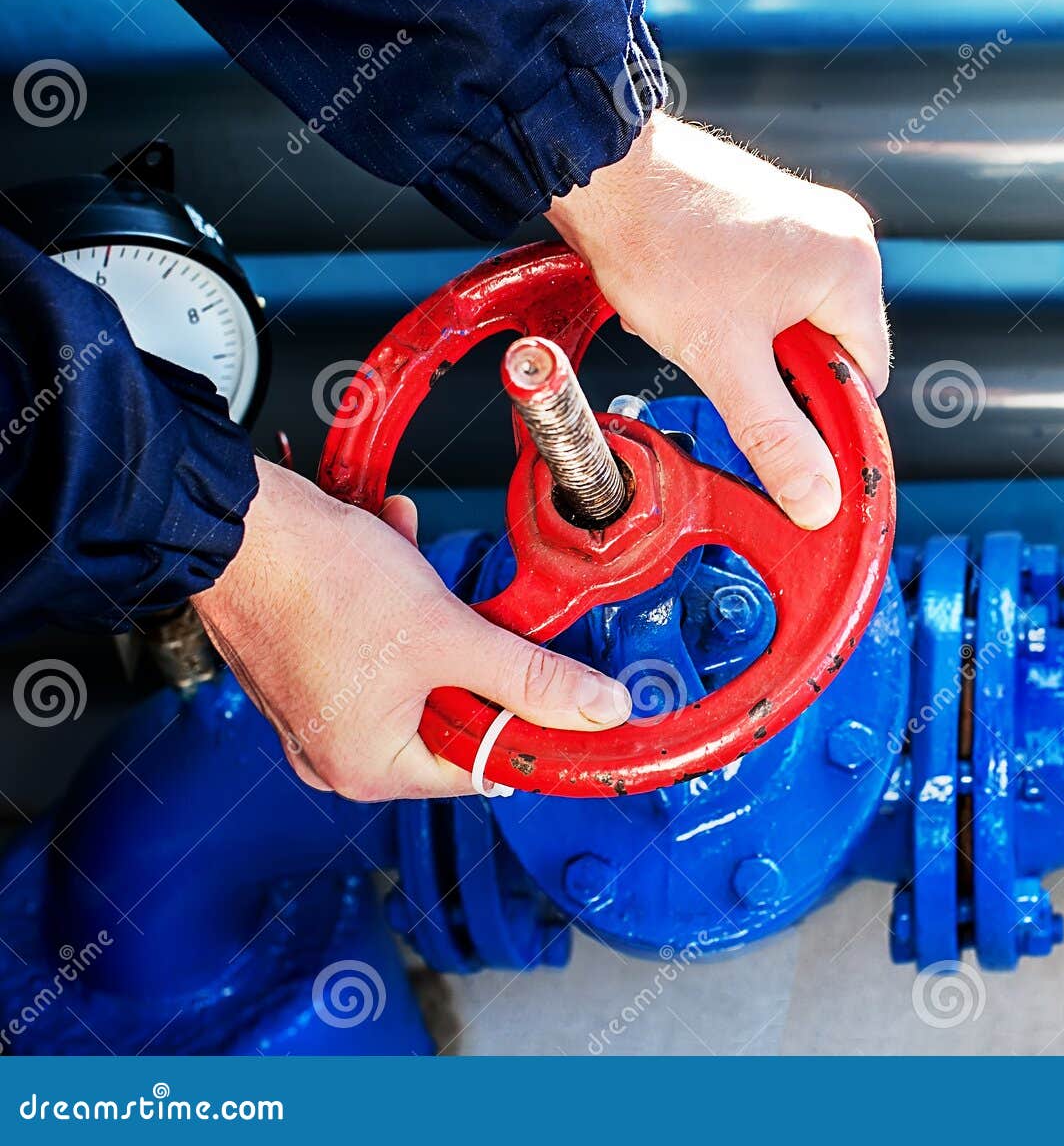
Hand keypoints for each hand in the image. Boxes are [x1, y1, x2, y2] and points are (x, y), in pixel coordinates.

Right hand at [192, 458, 631, 799]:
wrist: (237, 521)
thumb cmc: (317, 582)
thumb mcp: (449, 635)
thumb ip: (531, 678)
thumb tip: (600, 710)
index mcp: (369, 767)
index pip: (480, 766)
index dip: (525, 722)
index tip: (561, 686)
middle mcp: (337, 752)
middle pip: (452, 715)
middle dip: (470, 650)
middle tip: (469, 613)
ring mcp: (318, 711)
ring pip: (420, 668)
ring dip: (435, 615)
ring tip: (414, 571)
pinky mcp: (308, 665)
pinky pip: (380, 643)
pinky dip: (398, 599)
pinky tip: (390, 552)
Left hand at [548, 113, 890, 529]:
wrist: (603, 172)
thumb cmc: (662, 242)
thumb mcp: (723, 361)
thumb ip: (775, 438)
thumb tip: (817, 500)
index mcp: (851, 266)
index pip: (864, 376)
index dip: (822, 413)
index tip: (780, 431)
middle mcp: (840, 236)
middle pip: (831, 349)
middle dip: (778, 374)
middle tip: (727, 370)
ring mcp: (804, 223)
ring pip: (795, 323)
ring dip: (752, 346)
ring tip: (705, 328)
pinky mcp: (767, 219)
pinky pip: (772, 291)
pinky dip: (737, 316)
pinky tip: (697, 306)